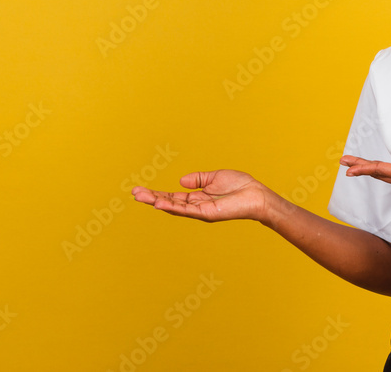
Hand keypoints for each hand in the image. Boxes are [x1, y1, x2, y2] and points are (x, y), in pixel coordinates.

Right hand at [131, 170, 268, 222]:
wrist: (256, 194)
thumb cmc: (240, 186)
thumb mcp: (214, 177)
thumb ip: (198, 179)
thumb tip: (180, 181)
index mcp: (197, 198)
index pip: (172, 196)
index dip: (157, 193)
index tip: (140, 190)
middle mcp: (196, 206)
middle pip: (169, 202)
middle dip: (151, 198)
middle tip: (133, 193)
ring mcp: (200, 211)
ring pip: (174, 207)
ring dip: (156, 201)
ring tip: (140, 197)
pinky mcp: (206, 213)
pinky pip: (186, 210)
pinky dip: (172, 207)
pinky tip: (159, 203)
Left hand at [340, 141, 390, 196]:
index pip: (379, 169)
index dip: (362, 166)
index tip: (347, 166)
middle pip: (379, 174)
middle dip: (361, 167)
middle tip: (344, 162)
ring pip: (387, 176)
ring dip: (371, 170)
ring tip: (357, 165)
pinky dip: (384, 172)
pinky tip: (382, 169)